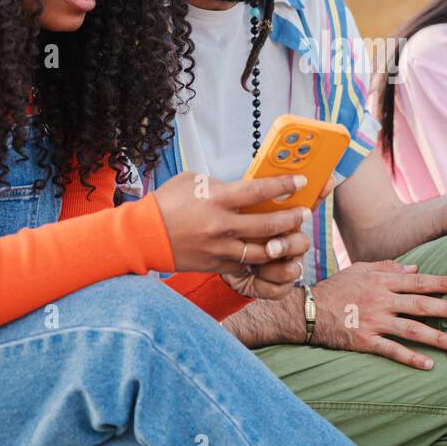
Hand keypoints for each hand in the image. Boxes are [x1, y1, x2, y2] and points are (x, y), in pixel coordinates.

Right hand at [152, 172, 310, 298]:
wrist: (142, 236)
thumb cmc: (166, 204)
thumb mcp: (193, 182)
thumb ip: (219, 185)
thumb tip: (240, 187)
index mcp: (215, 199)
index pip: (258, 191)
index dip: (283, 186)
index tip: (301, 182)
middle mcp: (220, 225)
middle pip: (267, 224)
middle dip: (291, 218)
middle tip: (303, 213)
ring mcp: (219, 248)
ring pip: (262, 249)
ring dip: (282, 242)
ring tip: (292, 234)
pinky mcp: (216, 264)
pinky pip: (245, 262)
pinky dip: (260, 257)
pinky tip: (270, 250)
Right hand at [311, 260, 446, 369]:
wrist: (308, 311)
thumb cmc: (336, 288)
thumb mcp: (360, 269)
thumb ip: (387, 267)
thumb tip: (415, 269)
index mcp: (381, 281)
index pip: (417, 281)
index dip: (440, 282)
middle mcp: (381, 300)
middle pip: (420, 305)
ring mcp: (374, 322)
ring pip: (410, 329)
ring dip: (435, 336)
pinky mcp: (365, 341)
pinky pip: (392, 351)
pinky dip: (411, 358)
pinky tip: (428, 364)